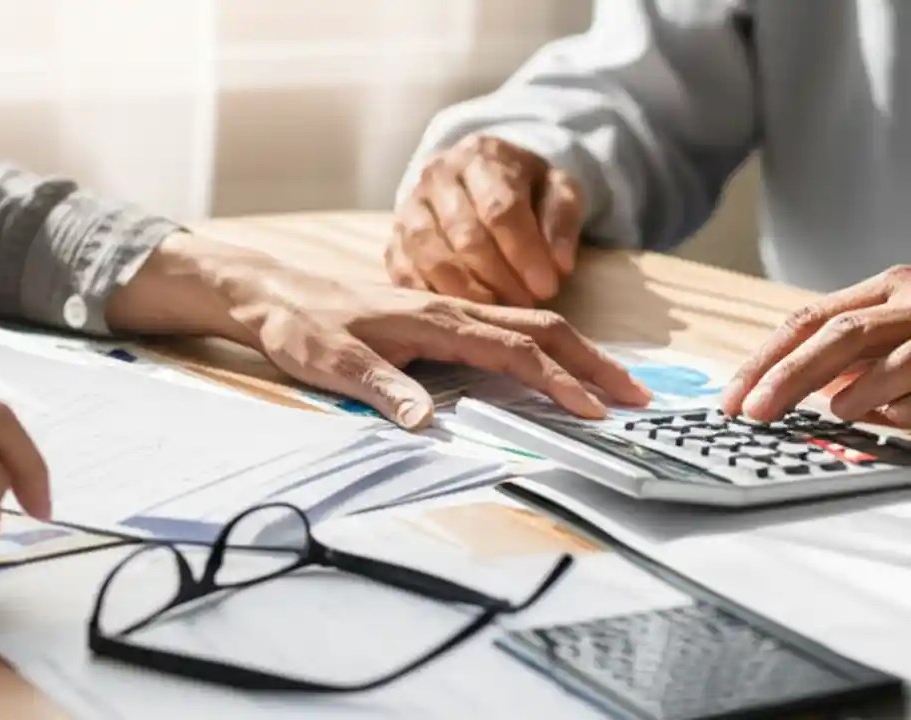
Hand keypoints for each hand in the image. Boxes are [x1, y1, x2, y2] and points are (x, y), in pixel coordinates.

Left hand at [107, 234, 649, 427]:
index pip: (514, 352)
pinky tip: (552, 366)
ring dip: (575, 353)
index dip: (558, 383)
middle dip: (592, 363)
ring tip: (611, 384)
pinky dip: (544, 346)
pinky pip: (507, 326)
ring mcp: (448, 310)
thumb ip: (383, 390)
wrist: (275, 294)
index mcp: (435, 320)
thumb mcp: (335, 365)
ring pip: (528, 324)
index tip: (595, 412)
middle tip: (636, 397)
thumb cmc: (303, 327)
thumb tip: (426, 421)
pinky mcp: (439, 317)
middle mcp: (451, 309)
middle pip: (540, 329)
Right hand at [386, 133, 583, 306]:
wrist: (479, 174)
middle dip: (498, 277)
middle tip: (525, 306)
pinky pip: (403, 271)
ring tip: (496, 314)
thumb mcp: (558, 190)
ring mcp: (409, 206)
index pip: (499, 208)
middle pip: (464, 233)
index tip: (547, 287)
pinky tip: (461, 313)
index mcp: (482, 157)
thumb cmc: (525, 188)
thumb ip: (562, 221)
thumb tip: (559, 265)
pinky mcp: (394, 237)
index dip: (523, 252)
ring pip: (429, 254)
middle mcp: (437, 176)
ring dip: (465, 292)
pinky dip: (430, 296)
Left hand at [723, 266, 910, 423]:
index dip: (764, 361)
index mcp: (885, 290)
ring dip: (861, 394)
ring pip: (896, 363)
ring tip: (846, 411)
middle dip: (791, 375)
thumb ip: (843, 356)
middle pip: (840, 333)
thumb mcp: (889, 335)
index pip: (808, 321)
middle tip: (755, 411)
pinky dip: (905, 412)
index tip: (732, 399)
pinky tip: (901, 416)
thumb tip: (780, 392)